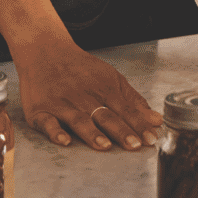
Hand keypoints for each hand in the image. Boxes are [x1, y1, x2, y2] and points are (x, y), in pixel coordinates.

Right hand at [14, 35, 163, 151]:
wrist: (47, 51)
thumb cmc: (82, 70)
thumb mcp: (111, 79)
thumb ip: (133, 102)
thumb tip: (156, 120)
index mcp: (105, 90)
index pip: (126, 110)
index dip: (139, 124)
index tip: (151, 138)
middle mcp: (86, 98)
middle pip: (106, 116)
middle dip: (121, 131)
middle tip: (135, 145)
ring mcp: (63, 104)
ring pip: (80, 120)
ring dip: (92, 133)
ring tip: (104, 145)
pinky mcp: (41, 110)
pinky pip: (47, 122)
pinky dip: (55, 132)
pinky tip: (64, 141)